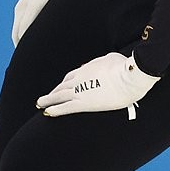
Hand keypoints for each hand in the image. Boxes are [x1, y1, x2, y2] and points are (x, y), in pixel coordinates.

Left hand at [36, 52, 158, 116]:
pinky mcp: (83, 103)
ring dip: (48, 99)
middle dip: (53, 91)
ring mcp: (80, 91)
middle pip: (62, 86)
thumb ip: (105, 62)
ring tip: (40, 103)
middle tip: (46, 96)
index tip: (62, 86)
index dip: (65, 82)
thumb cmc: (126, 66)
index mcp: (88, 68)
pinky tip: (47, 112)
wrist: (130, 76)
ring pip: (58, 96)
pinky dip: (54, 109)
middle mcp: (80, 79)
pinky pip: (64, 107)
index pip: (72, 76)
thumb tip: (105, 63)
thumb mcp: (113, 58)